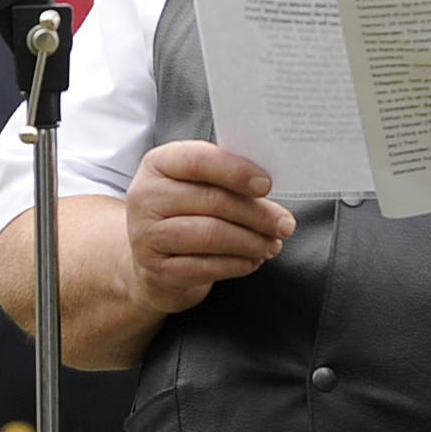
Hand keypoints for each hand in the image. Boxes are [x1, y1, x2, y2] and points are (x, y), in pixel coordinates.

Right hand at [124, 141, 294, 314]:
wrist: (153, 258)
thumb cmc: (187, 211)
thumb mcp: (198, 184)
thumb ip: (226, 177)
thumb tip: (268, 185)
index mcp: (159, 164)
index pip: (199, 160)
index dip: (236, 171)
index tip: (267, 185)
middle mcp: (145, 197)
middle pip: (213, 201)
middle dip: (257, 214)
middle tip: (285, 224)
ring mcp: (146, 236)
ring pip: (211, 235)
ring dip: (251, 241)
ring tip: (273, 244)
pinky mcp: (156, 271)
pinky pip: (206, 267)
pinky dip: (237, 264)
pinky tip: (253, 260)